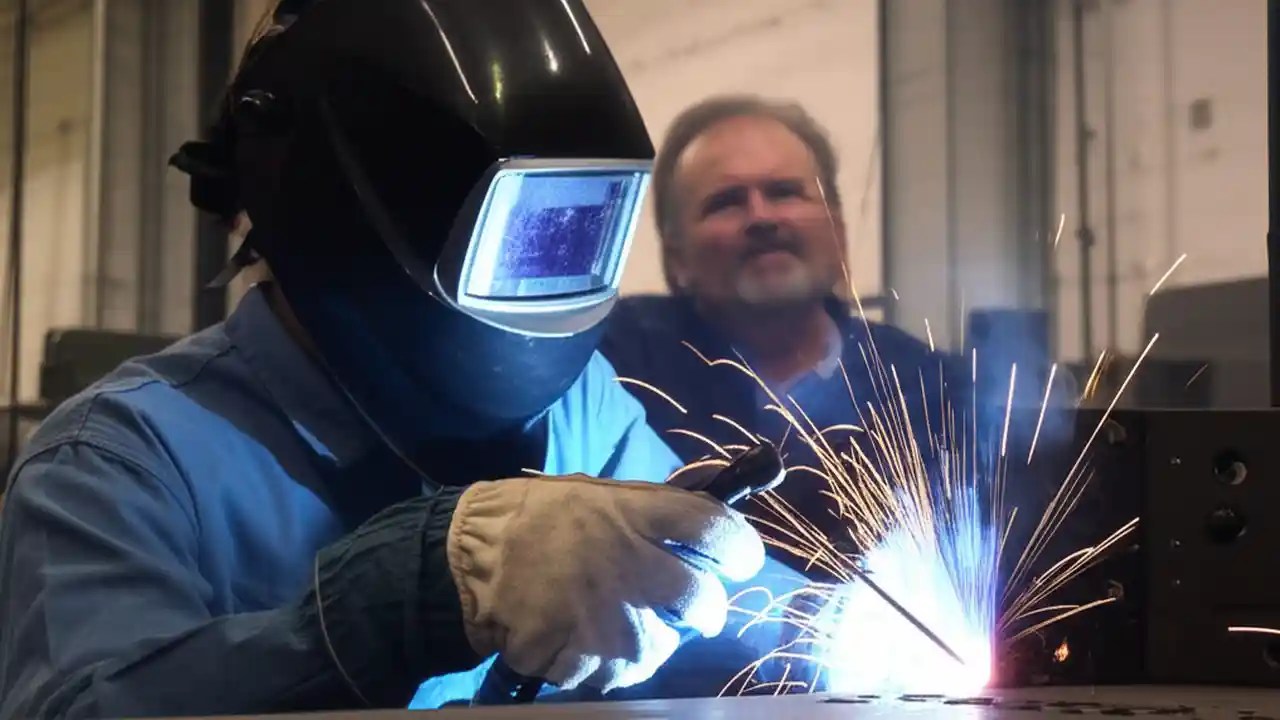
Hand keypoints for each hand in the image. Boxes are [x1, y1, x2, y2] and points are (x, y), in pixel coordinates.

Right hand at [446, 474, 764, 692]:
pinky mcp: (577, 655)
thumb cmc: (539, 518)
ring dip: (651, 641)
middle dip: (705, 608)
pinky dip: (605, 664)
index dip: (741, 549)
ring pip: (660, 647)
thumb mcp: (598, 494)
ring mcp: (603, 614)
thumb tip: (708, 520)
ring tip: (621, 623)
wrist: (466, 556)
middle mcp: (628, 563)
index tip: (742, 561)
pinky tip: (585, 640)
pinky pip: (613, 674)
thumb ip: (654, 509)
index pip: (715, 529)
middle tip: (692, 608)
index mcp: (634, 513)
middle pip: (702, 599)